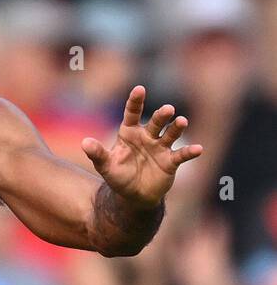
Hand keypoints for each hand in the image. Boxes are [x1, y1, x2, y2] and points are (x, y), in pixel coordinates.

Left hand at [82, 85, 202, 208]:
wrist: (133, 195)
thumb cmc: (118, 176)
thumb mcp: (106, 166)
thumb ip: (97, 154)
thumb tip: (84, 143)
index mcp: (129, 132)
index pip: (132, 113)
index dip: (135, 101)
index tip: (140, 89)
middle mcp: (147, 136)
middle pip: (156, 122)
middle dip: (161, 115)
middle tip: (167, 109)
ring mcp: (160, 147)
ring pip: (170, 134)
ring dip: (176, 128)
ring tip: (182, 121)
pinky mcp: (171, 162)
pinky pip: (181, 155)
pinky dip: (189, 152)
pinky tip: (198, 149)